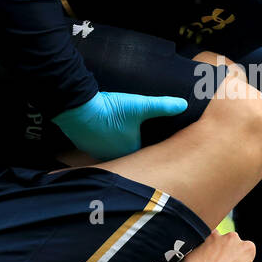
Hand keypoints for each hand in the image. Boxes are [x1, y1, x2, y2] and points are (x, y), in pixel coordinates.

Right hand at [51, 90, 188, 159]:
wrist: (78, 109)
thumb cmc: (111, 110)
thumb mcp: (140, 106)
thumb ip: (162, 106)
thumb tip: (183, 105)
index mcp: (130, 150)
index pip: (144, 151)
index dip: (148, 142)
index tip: (153, 136)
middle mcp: (113, 156)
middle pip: (127, 150)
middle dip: (131, 141)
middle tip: (134, 130)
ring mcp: (97, 152)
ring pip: (111, 148)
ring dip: (115, 140)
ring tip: (119, 128)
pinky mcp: (84, 144)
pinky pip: (97, 143)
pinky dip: (101, 136)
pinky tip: (102, 126)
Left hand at [177, 231, 261, 261]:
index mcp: (248, 247)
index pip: (244, 252)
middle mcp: (234, 237)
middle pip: (231, 244)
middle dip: (227, 253)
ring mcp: (217, 236)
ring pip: (218, 241)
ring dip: (214, 249)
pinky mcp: (202, 237)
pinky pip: (203, 239)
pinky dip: (202, 247)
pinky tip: (200, 259)